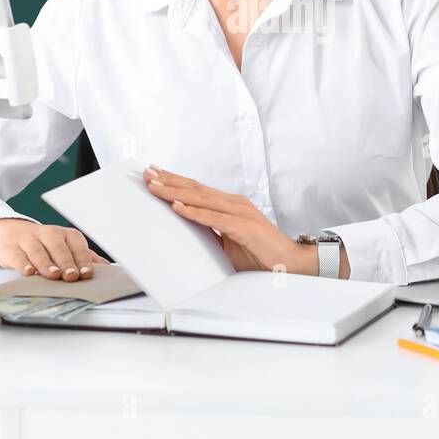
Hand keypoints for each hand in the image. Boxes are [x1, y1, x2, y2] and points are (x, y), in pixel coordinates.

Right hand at [0, 217, 107, 279]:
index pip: (77, 246)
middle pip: (58, 248)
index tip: (87, 273)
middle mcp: (47, 234)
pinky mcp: (10, 247)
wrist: (11, 232)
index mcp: (65, 235)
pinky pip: (17, 255)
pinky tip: (29, 272)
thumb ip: (84, 257)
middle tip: (72, 276)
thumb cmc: (44, 244)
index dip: (82, 260)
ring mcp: (28, 239)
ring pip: (38, 251)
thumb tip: (106, 268)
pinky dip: (23, 264)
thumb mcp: (65, 247)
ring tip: (53, 274)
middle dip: (66, 262)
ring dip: (46, 263)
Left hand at [142, 165, 329, 275]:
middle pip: (196, 189)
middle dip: (169, 181)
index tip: (155, 175)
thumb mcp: (228, 244)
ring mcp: (241, 213)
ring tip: (155, 187)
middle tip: (147, 173)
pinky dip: (194, 213)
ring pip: (202, 199)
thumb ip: (210, 233)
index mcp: (230, 206)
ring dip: (176, 192)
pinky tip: (177, 207)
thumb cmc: (261, 255)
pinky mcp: (245, 227)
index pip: (197, 190)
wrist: (292, 264)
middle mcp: (235, 204)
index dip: (175, 181)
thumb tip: (185, 230)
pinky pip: (214, 219)